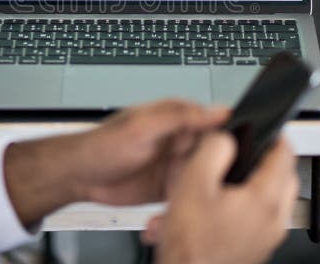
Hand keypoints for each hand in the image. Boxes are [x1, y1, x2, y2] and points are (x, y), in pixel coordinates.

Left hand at [3, 99, 228, 226]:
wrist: (80, 176)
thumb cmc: (104, 145)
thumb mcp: (143, 127)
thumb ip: (179, 117)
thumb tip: (216, 110)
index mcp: (177, 120)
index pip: (215, 125)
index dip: (229, 139)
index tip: (239, 154)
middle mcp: (180, 142)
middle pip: (215, 154)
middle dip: (220, 169)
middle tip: (220, 184)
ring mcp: (176, 166)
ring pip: (206, 177)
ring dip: (206, 189)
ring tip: (198, 197)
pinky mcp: (171, 188)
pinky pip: (191, 196)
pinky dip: (191, 204)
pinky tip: (185, 208)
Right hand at [145, 133, 298, 263]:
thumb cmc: (190, 243)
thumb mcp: (194, 182)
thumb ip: (214, 150)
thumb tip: (226, 137)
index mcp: (265, 200)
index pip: (286, 154)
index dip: (276, 134)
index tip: (268, 127)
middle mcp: (274, 221)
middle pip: (286, 177)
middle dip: (271, 159)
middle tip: (252, 148)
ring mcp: (268, 238)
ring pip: (276, 198)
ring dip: (261, 182)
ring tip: (235, 176)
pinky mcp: (257, 249)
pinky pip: (263, 217)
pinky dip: (251, 204)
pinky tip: (223, 205)